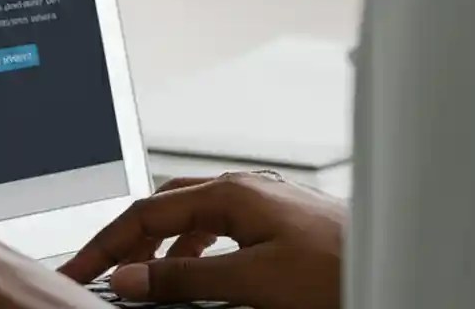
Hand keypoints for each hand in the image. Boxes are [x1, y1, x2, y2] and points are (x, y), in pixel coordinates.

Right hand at [60, 172, 346, 308]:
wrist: (394, 264)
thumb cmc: (340, 268)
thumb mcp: (252, 282)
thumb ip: (186, 279)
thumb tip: (131, 277)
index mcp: (231, 194)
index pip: (146, 214)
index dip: (107, 245)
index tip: (80, 270)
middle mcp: (243, 190)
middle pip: (164, 208)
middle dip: (128, 241)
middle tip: (104, 276)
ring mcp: (261, 205)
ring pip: (191, 220)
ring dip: (161, 250)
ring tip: (143, 284)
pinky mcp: (277, 225)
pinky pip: (217, 231)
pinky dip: (192, 253)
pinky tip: (194, 278)